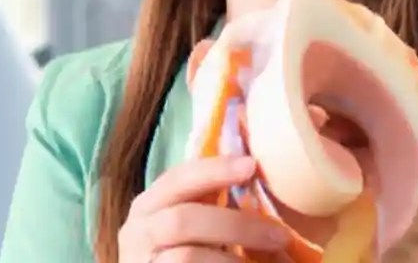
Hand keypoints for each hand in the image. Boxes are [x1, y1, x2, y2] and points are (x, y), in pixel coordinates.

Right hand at [118, 156, 291, 261]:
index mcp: (148, 206)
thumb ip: (206, 203)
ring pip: (188, 256)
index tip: (251, 165)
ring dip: (232, 260)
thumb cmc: (177, 251)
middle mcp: (138, 232)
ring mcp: (143, 261)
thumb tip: (251, 170)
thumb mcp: (187, 224)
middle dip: (236, 225)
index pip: (177, 178)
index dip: (214, 169)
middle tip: (279, 236)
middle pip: (184, 219)